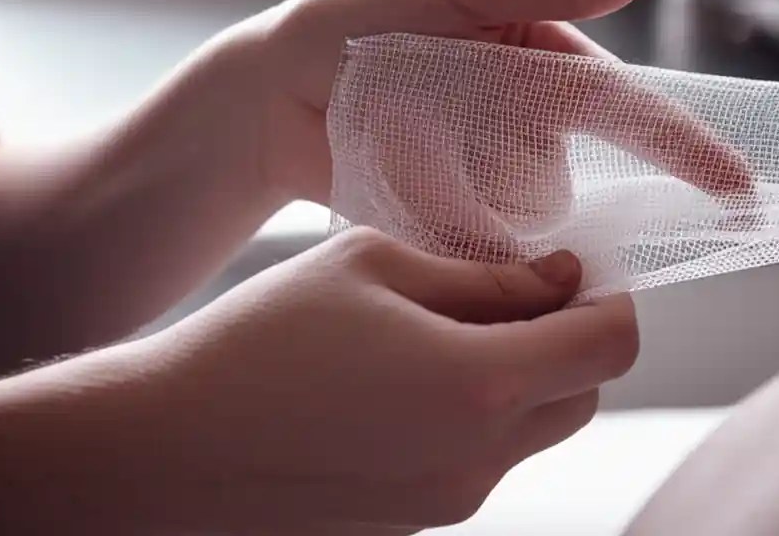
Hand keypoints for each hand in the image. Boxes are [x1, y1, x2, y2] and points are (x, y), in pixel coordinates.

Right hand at [123, 227, 638, 532]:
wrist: (167, 450)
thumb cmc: (259, 342)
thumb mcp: (373, 268)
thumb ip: (483, 277)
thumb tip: (559, 280)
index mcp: (481, 388)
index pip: (611, 346)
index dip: (610, 297)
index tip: (574, 267)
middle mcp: (480, 461)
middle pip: (582, 394)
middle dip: (570, 337)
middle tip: (512, 289)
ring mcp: (448, 503)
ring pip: (534, 430)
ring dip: (521, 376)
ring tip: (446, 328)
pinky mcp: (412, 521)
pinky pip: (481, 460)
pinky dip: (477, 413)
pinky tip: (407, 376)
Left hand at [206, 0, 747, 259]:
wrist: (270, 99)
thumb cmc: (355, 22)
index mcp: (538, 60)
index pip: (622, 105)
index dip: (681, 146)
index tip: (734, 190)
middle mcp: (524, 124)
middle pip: (567, 171)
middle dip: (518, 166)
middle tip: (445, 137)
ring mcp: (487, 178)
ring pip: (522, 216)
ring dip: (471, 195)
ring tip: (400, 149)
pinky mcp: (451, 223)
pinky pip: (478, 245)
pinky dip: (450, 227)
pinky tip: (402, 191)